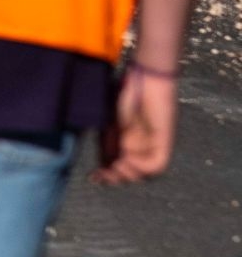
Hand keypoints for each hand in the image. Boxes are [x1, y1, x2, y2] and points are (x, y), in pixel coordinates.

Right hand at [92, 68, 177, 184]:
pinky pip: (157, 164)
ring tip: (116, 167)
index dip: (106, 175)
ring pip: (144, 172)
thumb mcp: (108, 122)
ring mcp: (152, 144)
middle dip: (116, 178)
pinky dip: (143, 166)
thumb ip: (105, 141)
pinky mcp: (164, 141)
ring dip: (129, 174)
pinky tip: (129, 159)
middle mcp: (140, 146)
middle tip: (102, 176)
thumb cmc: (123, 93)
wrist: (142, 78)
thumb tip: (97, 161)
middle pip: (131, 173)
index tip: (92, 177)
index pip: (117, 165)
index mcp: (125, 141)